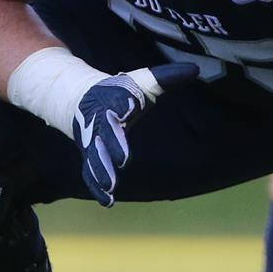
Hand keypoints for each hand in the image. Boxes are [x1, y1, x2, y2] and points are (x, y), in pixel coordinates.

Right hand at [73, 62, 198, 206]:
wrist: (78, 99)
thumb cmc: (117, 92)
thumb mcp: (140, 81)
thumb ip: (165, 78)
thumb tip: (194, 69)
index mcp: (112, 100)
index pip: (118, 101)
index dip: (123, 103)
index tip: (130, 107)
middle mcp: (99, 122)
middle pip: (105, 133)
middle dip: (113, 145)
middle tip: (123, 159)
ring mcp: (92, 141)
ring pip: (95, 157)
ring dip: (102, 171)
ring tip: (111, 186)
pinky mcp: (89, 156)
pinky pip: (90, 173)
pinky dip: (97, 187)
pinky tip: (107, 201)